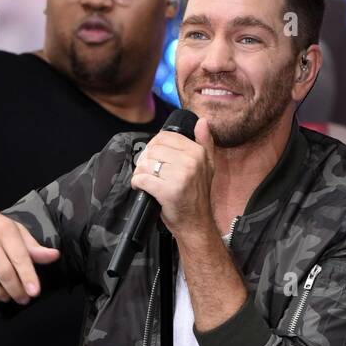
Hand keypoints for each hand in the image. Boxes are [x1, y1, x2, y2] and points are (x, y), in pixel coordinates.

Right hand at [0, 203, 60, 305]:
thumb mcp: (16, 231)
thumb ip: (33, 247)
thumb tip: (54, 256)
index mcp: (5, 230)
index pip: (19, 257)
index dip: (28, 276)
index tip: (34, 292)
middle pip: (3, 271)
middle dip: (15, 289)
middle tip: (23, 299)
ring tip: (7, 298)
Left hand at [130, 117, 216, 240]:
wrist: (196, 223)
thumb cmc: (197, 196)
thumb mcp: (208, 166)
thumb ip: (205, 142)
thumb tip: (202, 121)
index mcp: (197, 152)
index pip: (165, 137)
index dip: (154, 147)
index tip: (155, 159)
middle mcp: (190, 161)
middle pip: (153, 149)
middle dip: (145, 160)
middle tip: (148, 172)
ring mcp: (180, 176)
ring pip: (146, 163)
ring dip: (140, 172)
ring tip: (145, 180)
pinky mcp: (167, 190)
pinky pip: (142, 179)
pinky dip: (137, 183)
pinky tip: (142, 188)